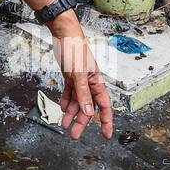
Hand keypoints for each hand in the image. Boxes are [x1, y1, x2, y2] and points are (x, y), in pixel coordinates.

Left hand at [47, 11, 114, 139]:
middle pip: (87, 107)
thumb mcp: (78, 74)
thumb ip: (82, 94)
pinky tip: (63, 109)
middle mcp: (90, 83)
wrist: (64, 34)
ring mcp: (79, 80)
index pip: (104, 106)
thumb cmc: (75, 50)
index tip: (106, 134)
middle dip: (81, 122)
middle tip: (74, 134)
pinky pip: (70, 93)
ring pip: (77, 102)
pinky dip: (66, 101)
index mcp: (97, 82)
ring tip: (64, 125)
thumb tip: (87, 112)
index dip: (106, 121)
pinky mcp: (70, 76)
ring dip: (71, 114)